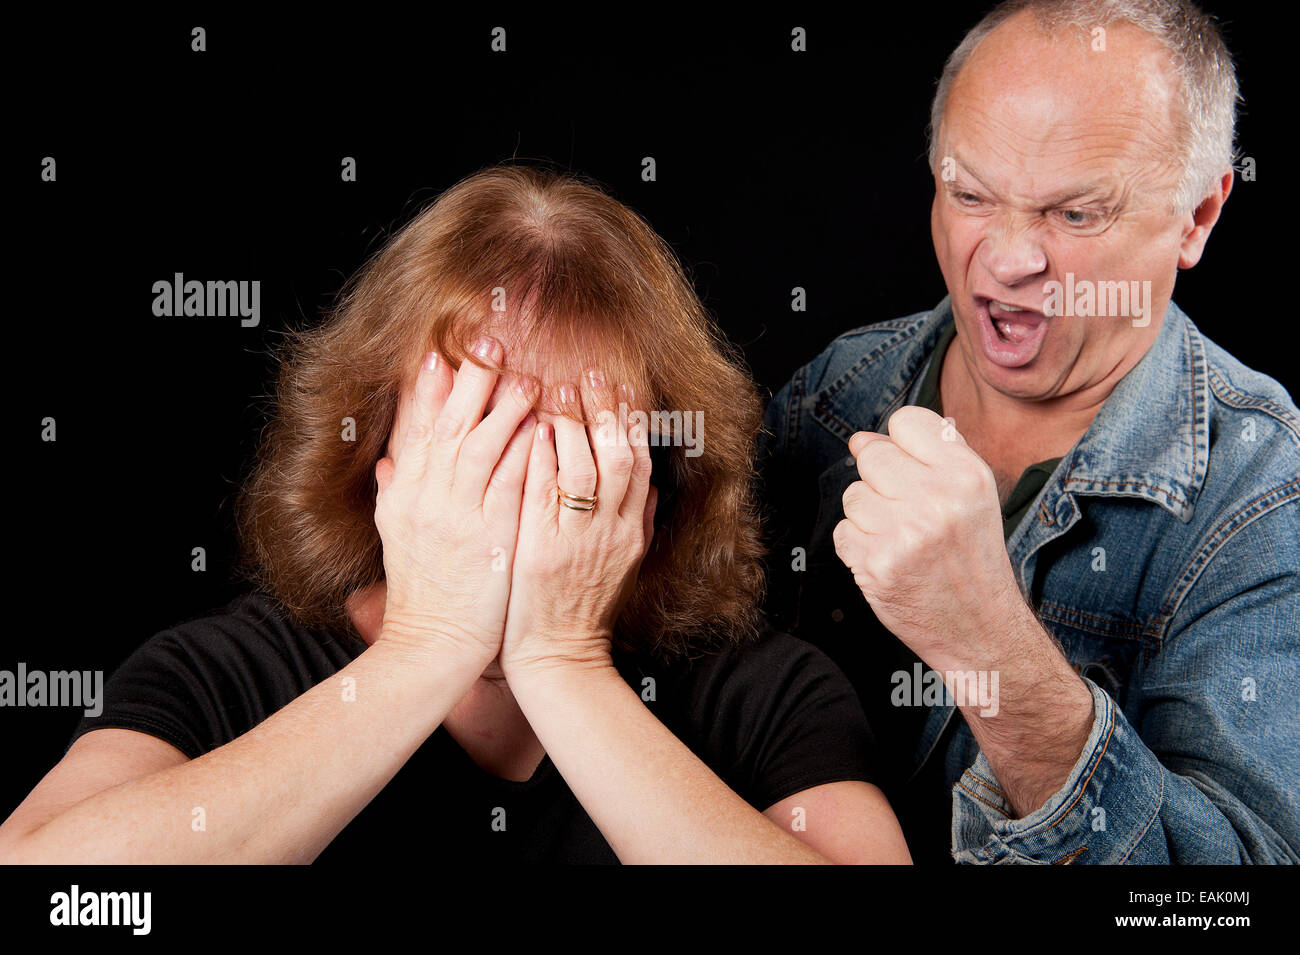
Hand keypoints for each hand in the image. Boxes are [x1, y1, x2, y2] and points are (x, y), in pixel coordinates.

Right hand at [372, 337, 538, 664]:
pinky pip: (510, 482)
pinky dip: (525, 450)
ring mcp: (457, 516)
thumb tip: (390, 461)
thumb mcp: (396, 537)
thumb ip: (394, 493)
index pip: (416, 429)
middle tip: (489, 343)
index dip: (429, 389)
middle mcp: (426, 498)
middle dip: (471, 380)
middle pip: (450, 425)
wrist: (431, 644)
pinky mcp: (490, 536)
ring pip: (482, 445)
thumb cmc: (422, 592)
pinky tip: (542, 428)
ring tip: (527, 378)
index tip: (441, 354)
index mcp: (404, 495)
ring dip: (505, 407)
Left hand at [500, 372, 656, 679]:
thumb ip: (641, 522)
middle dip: (605, 410)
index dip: (631, 421)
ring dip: (573, 426)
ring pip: (585, 471)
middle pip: (619, 457)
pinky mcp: (543, 553)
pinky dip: (543, 461)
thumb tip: (653, 488)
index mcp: (631, 531)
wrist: (559, 659)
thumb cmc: (584, 610)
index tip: (619, 386)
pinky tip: (534, 432)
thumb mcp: (625, 565)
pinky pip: (545, 497)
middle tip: (589, 373)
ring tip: (556, 390)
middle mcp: (611, 532)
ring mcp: (578, 541)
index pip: (640, 463)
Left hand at [832, 405, 1021, 670]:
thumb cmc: (972, 560)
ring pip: (853, 495)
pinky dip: (858, 547)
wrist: (980, 630)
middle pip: (872, 456)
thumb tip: (862, 438)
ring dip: (868, 517)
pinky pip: (843, 532)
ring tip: (902, 540)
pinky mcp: (877, 564)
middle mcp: (937, 499)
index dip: (901, 444)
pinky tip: (889, 560)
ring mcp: (904, 533)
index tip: (912, 469)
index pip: (905, 421)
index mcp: (967, 475)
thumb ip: (927, 456)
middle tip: (908, 513)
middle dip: (881, 482)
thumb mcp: (974, 496)